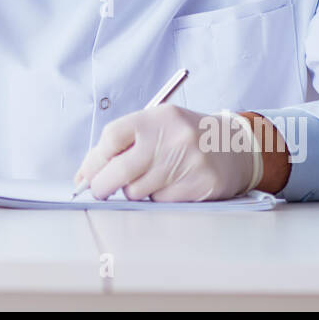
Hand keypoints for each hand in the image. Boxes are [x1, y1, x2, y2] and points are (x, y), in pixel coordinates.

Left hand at [73, 105, 260, 201]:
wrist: (234, 146)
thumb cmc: (184, 136)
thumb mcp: (157, 126)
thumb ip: (123, 144)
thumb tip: (84, 175)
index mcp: (158, 117)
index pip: (112, 137)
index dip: (94, 160)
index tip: (86, 175)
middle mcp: (173, 137)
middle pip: (120, 170)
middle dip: (102, 185)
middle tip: (99, 190)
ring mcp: (188, 162)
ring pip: (138, 191)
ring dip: (135, 191)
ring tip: (150, 178)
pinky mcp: (200, 185)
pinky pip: (160, 202)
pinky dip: (158, 198)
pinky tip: (172, 184)